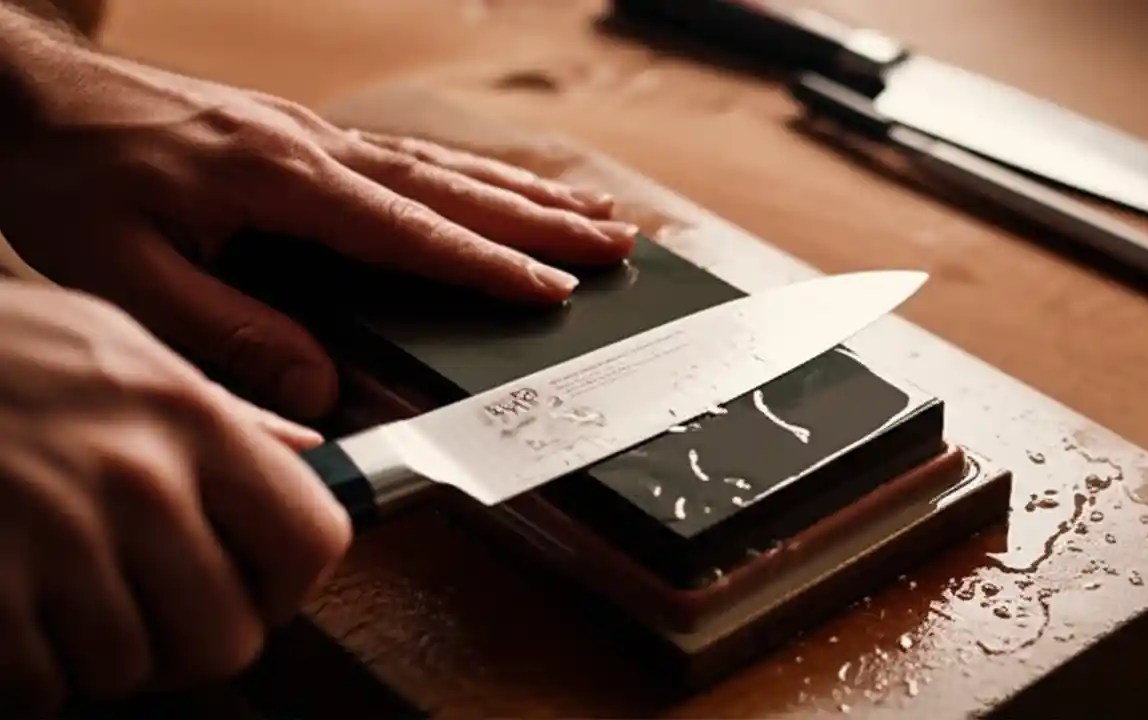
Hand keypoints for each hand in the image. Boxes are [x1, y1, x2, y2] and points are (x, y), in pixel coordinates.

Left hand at [0, 22, 634, 419]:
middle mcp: (316, 148)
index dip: (488, 267)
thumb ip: (227, 332)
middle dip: (543, 219)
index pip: (411, 233)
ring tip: (594, 212)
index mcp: (283, 182)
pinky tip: (499, 185)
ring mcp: (314, 133)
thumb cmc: (68, 179)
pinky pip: (411, 151)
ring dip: (524, 190)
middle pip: (454, 187)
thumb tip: (321, 384)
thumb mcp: (125, 274)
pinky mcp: (301, 133)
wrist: (25, 94)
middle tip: (619, 243)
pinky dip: (472, 171)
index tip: (555, 293)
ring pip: (444, 163)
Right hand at [0, 280, 350, 714]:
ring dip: (99, 655)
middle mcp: (138, 480)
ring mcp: (55, 538)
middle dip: (192, 641)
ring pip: (129, 670)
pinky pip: (38, 687)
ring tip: (67, 599)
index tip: (258, 585)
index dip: (289, 582)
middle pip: (228, 636)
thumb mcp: (120, 346)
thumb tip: (303, 453)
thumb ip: (224, 413)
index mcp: (189, 418)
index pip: (311, 540)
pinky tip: (13, 616)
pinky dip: (27, 674)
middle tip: (155, 611)